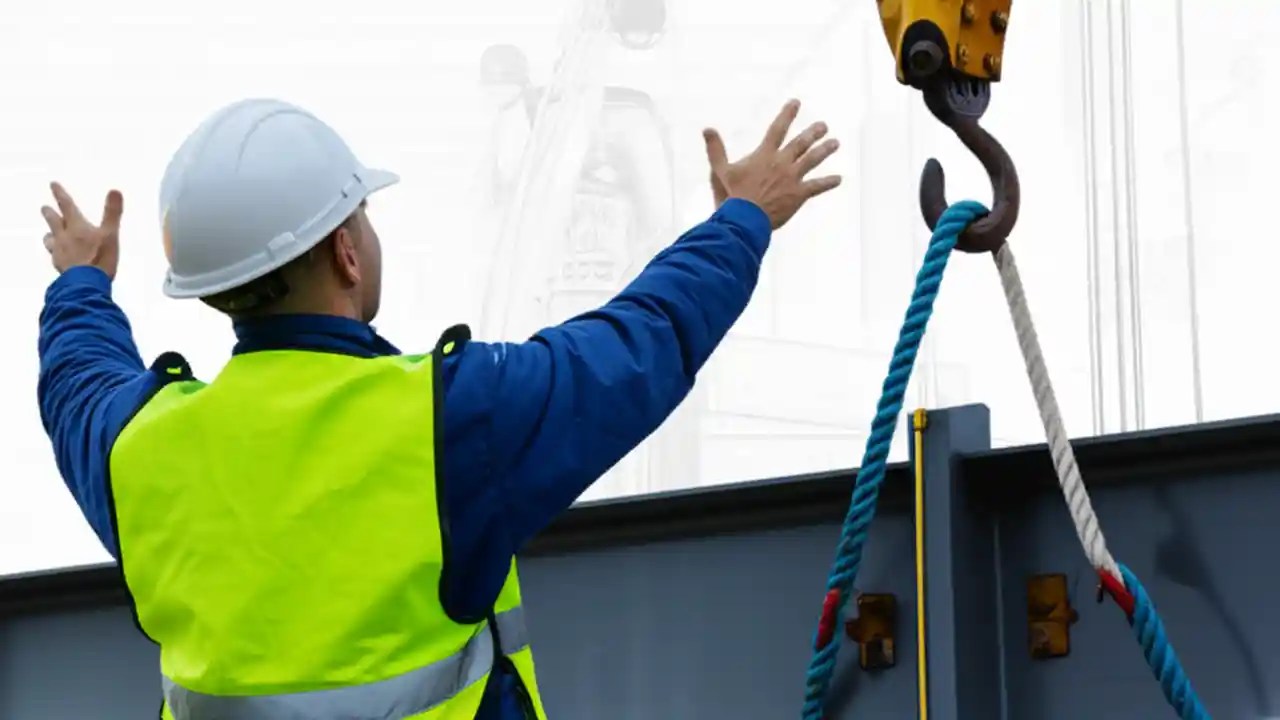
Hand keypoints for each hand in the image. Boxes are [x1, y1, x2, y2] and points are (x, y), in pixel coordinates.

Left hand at [41, 182, 123, 278]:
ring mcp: (60, 251)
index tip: (53, 185)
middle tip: (45, 207)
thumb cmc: (100, 258)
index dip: (60, 194)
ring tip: (48, 233)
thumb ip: (112, 213)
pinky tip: (57, 255)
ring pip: (50, 239)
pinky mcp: (59, 265)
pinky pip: (54, 255)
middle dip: (50, 213)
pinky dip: (55, 251)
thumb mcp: (111, 233)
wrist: (86, 283)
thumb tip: (115, 191)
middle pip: (53, 221)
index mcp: (77, 226)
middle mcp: (64, 236)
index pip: (66, 205)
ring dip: (49, 233)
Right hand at [703, 99, 841, 228]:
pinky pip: (817, 186)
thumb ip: (715, 149)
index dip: (787, 114)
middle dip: (813, 132)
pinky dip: (828, 182)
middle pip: (801, 143)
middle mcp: (781, 163)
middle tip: (823, 125)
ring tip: (835, 143)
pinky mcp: (799, 195)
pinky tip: (839, 179)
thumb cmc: (732, 195)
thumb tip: (707, 129)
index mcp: (764, 155)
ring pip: (813, 160)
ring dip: (825, 150)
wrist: (746, 218)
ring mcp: (792, 178)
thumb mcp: (719, 170)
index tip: (796, 102)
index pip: (778, 129)